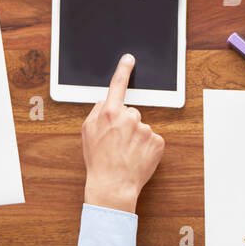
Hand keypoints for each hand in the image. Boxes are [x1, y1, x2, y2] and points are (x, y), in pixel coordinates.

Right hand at [81, 54, 164, 212]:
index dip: (123, 70)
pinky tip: (137, 156)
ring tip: (126, 153)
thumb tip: (106, 102)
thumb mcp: (87, 132)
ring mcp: (145, 129)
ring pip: (141, 126)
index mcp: (110, 113)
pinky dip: (146, 146)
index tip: (129, 59)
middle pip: (130, 112)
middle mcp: (129, 118)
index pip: (117, 85)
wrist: (113, 186)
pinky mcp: (158, 141)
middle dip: (125, 123)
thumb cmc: (98, 161)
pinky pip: (152, 139)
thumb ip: (97, 112)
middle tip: (117, 142)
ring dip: (136, 136)